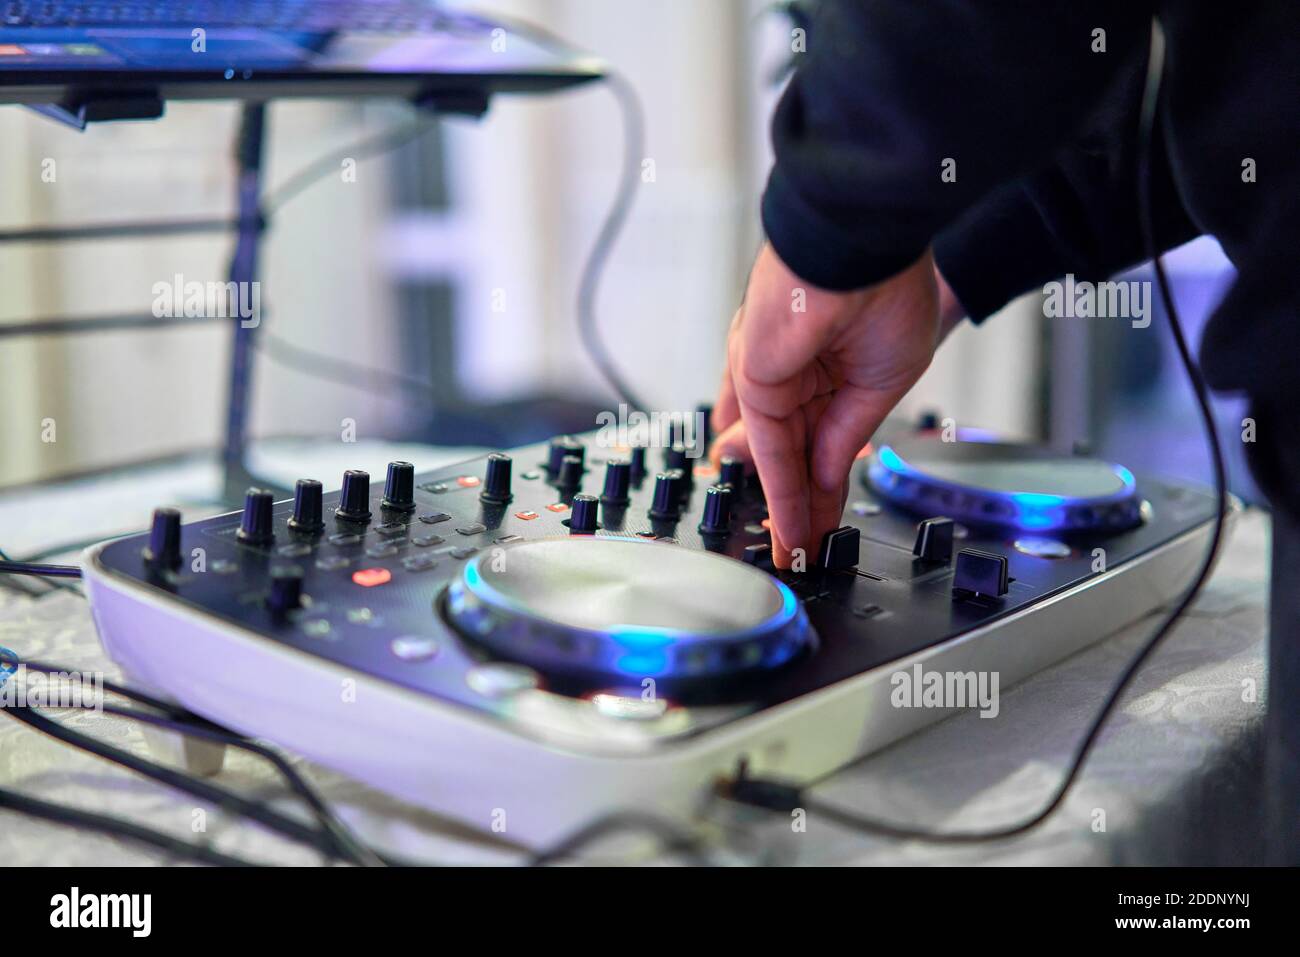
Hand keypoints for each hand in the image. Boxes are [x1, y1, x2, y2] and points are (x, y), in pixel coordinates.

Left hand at [711, 242, 950, 567]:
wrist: (862, 246)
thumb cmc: (888, 290)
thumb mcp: (885, 380)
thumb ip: (848, 432)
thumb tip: (828, 476)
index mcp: (836, 364)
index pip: (829, 440)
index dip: (831, 486)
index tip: (830, 525)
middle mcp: (800, 372)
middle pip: (799, 455)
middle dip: (803, 505)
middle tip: (803, 548)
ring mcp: (775, 376)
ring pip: (781, 458)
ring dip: (788, 510)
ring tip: (792, 553)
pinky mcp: (755, 379)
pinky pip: (771, 449)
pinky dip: (780, 492)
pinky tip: (790, 529)